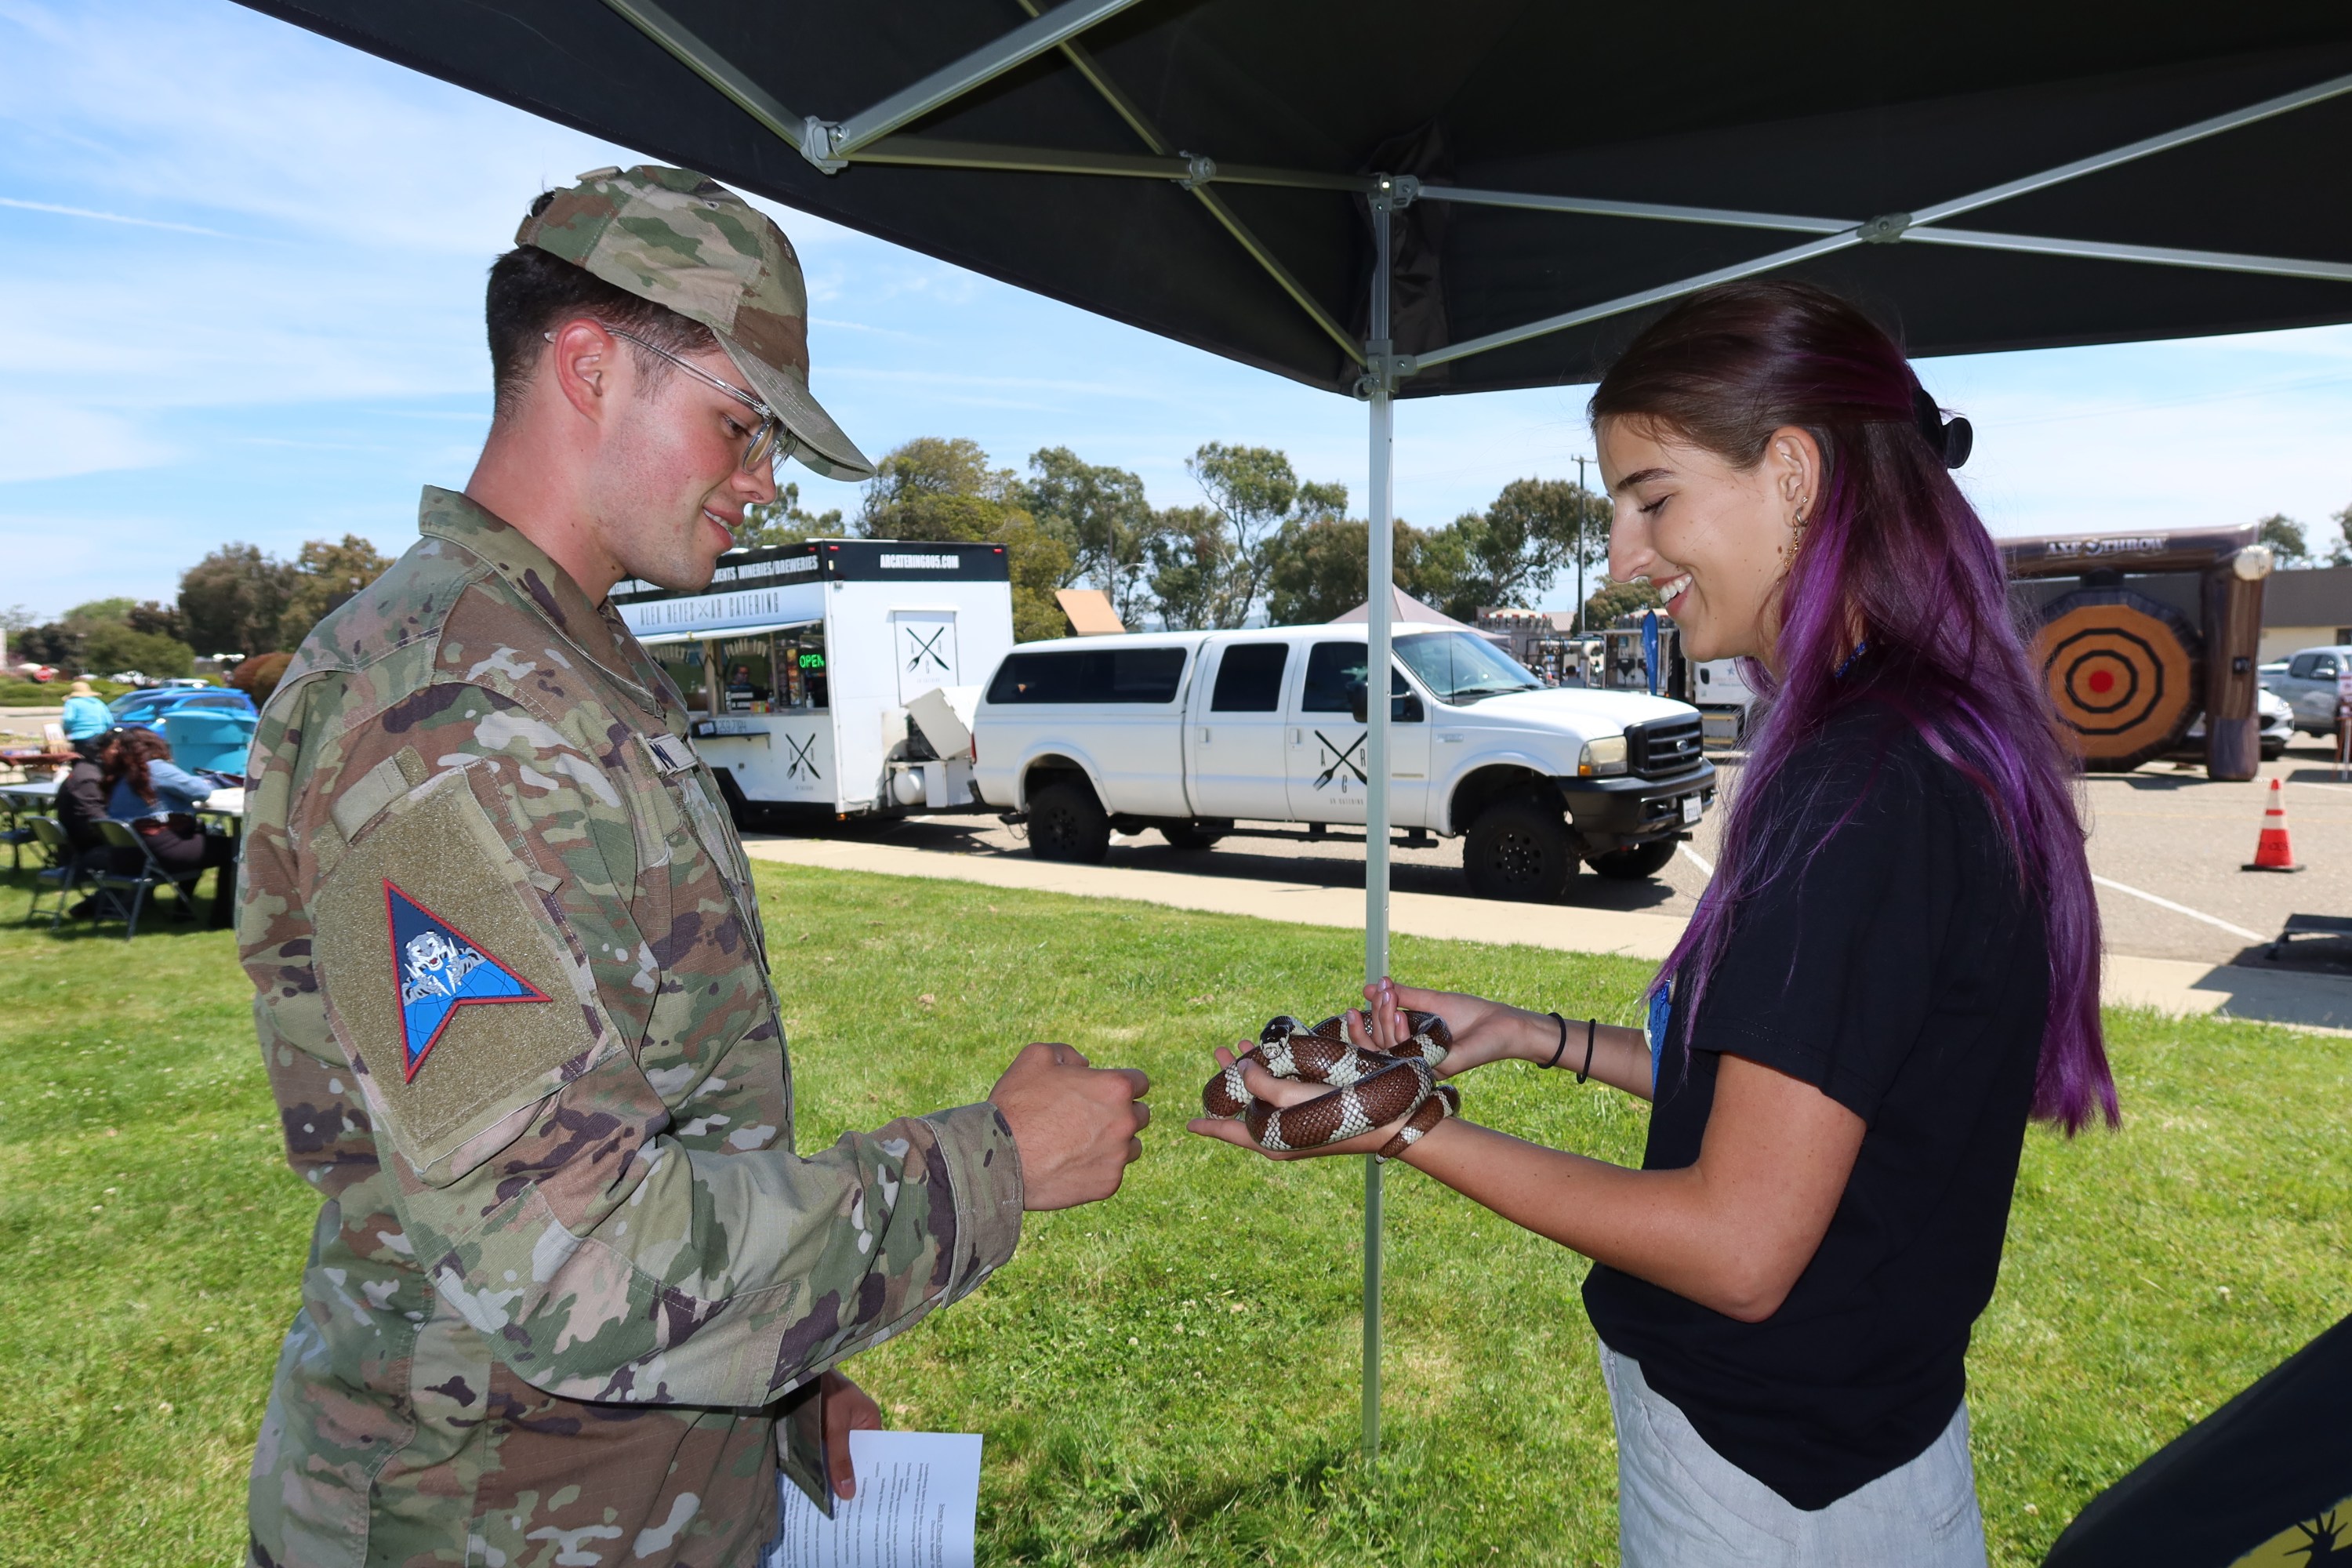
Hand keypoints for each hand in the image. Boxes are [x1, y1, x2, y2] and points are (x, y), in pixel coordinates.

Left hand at [820, 1369, 881, 1499]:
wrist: (799, 1369)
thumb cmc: (824, 1392)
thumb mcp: (834, 1428)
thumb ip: (840, 1460)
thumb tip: (849, 1494)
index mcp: (869, 1419)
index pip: (873, 1452)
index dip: (869, 1474)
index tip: (866, 1499)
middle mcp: (856, 1423)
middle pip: (855, 1455)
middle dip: (848, 1475)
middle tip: (846, 1507)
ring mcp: (838, 1425)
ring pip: (838, 1453)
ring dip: (832, 1469)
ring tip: (830, 1500)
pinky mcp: (821, 1426)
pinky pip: (824, 1448)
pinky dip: (821, 1461)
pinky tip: (816, 1480)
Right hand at [988, 1041, 1149, 1209]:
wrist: (1000, 1158)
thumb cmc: (1017, 1103)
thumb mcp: (1037, 1057)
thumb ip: (1069, 1054)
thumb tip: (1086, 1065)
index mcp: (1115, 1088)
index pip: (1140, 1082)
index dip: (1122, 1084)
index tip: (1105, 1092)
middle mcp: (1125, 1122)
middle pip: (1141, 1115)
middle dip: (1121, 1113)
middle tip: (1090, 1117)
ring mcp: (1118, 1156)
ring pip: (1132, 1146)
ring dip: (1115, 1142)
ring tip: (1081, 1143)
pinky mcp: (1108, 1184)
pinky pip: (1112, 1173)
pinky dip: (1097, 1168)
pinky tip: (1070, 1165)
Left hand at [1184, 1042, 1417, 1159]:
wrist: (1387, 1121)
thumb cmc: (1338, 1112)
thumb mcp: (1292, 1097)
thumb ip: (1261, 1084)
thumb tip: (1242, 1069)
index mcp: (1270, 1140)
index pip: (1229, 1132)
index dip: (1207, 1124)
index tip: (1187, 1123)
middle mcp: (1281, 1135)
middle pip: (1245, 1108)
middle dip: (1231, 1081)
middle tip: (1218, 1053)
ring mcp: (1298, 1125)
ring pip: (1266, 1096)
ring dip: (1253, 1069)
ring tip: (1241, 1044)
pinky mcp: (1314, 1112)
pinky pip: (1285, 1090)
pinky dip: (1275, 1071)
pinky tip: (1273, 1053)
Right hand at [1352, 979, 1544, 1076]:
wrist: (1500, 1022)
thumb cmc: (1468, 1013)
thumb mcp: (1429, 1001)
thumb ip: (1401, 997)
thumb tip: (1366, 990)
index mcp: (1410, 1047)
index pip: (1375, 1044)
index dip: (1361, 1027)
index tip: (1355, 1004)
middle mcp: (1414, 1061)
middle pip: (1377, 1047)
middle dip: (1375, 1018)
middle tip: (1383, 992)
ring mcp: (1424, 1066)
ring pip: (1388, 1050)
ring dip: (1385, 1020)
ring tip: (1390, 996)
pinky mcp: (1437, 1067)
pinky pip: (1408, 1054)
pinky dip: (1400, 1032)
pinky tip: (1400, 1014)